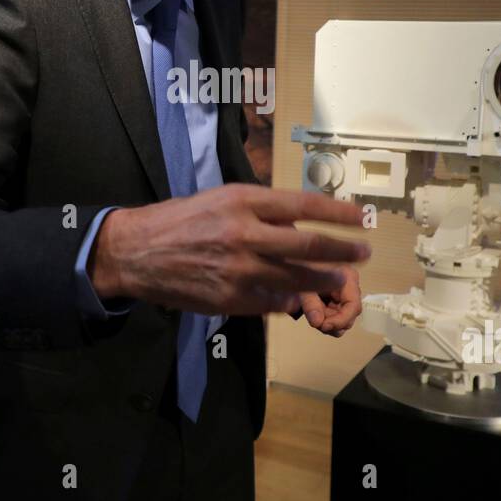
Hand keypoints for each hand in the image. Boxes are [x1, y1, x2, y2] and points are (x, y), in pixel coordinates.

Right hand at [89, 184, 369, 315]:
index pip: (303, 204)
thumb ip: (259, 209)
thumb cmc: (181, 219)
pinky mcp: (230, 298)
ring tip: (341, 277)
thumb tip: (299, 220)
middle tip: (363, 252)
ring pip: (296, 277)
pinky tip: (298, 298)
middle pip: (308, 243)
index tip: (361, 217)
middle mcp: (244, 233)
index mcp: (243, 201)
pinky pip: (272, 302)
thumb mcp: (220, 198)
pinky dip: (289, 300)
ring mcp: (238, 269)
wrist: (137, 251)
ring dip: (325, 279)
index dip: (338, 212)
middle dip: (343, 250)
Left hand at [296, 266, 362, 336]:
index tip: (323, 326)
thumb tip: (317, 323)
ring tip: (311, 314)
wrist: (295, 256)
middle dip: (332, 323)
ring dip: (327, 322)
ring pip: (342, 318)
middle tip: (314, 320)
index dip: (341, 321)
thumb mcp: (303, 284)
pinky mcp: (336, 299)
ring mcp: (344, 294)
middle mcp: (350, 287)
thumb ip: (311, 304)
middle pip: (349, 315)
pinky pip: (334, 315)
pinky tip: (313, 312)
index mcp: (348, 278)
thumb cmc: (301, 265)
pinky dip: (324, 318)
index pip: (353, 306)